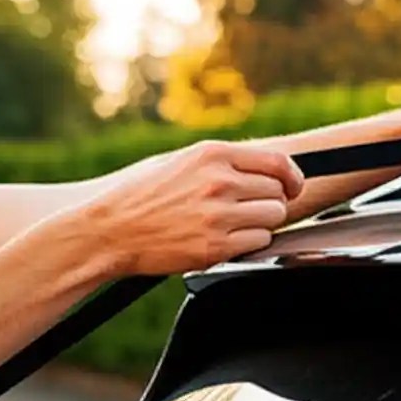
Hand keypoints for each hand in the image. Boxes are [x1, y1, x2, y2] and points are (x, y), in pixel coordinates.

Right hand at [62, 141, 304, 277]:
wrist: (106, 230)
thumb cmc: (140, 195)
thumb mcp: (180, 161)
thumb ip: (221, 161)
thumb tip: (262, 165)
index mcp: (212, 154)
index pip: (278, 162)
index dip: (293, 177)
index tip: (294, 186)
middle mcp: (219, 181)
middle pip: (279, 193)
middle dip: (271, 202)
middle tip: (251, 210)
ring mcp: (218, 215)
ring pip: (274, 218)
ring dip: (262, 224)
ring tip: (236, 225)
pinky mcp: (214, 246)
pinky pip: (259, 242)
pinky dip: (250, 243)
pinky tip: (227, 239)